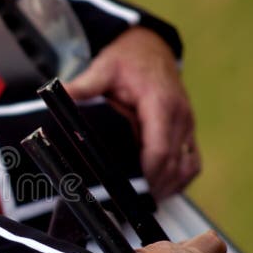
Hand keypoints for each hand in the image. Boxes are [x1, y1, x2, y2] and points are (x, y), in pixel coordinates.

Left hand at [64, 26, 198, 198]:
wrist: (150, 47)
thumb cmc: (127, 59)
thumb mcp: (103, 68)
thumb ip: (84, 85)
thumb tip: (59, 94)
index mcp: (160, 103)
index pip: (159, 148)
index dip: (148, 174)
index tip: (132, 191)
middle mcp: (180, 115)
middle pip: (173, 164)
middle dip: (155, 187)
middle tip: (132, 205)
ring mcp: (188, 123)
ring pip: (188, 166)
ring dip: (170, 186)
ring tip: (147, 201)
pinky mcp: (189, 129)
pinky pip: (193, 161)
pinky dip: (181, 178)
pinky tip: (163, 188)